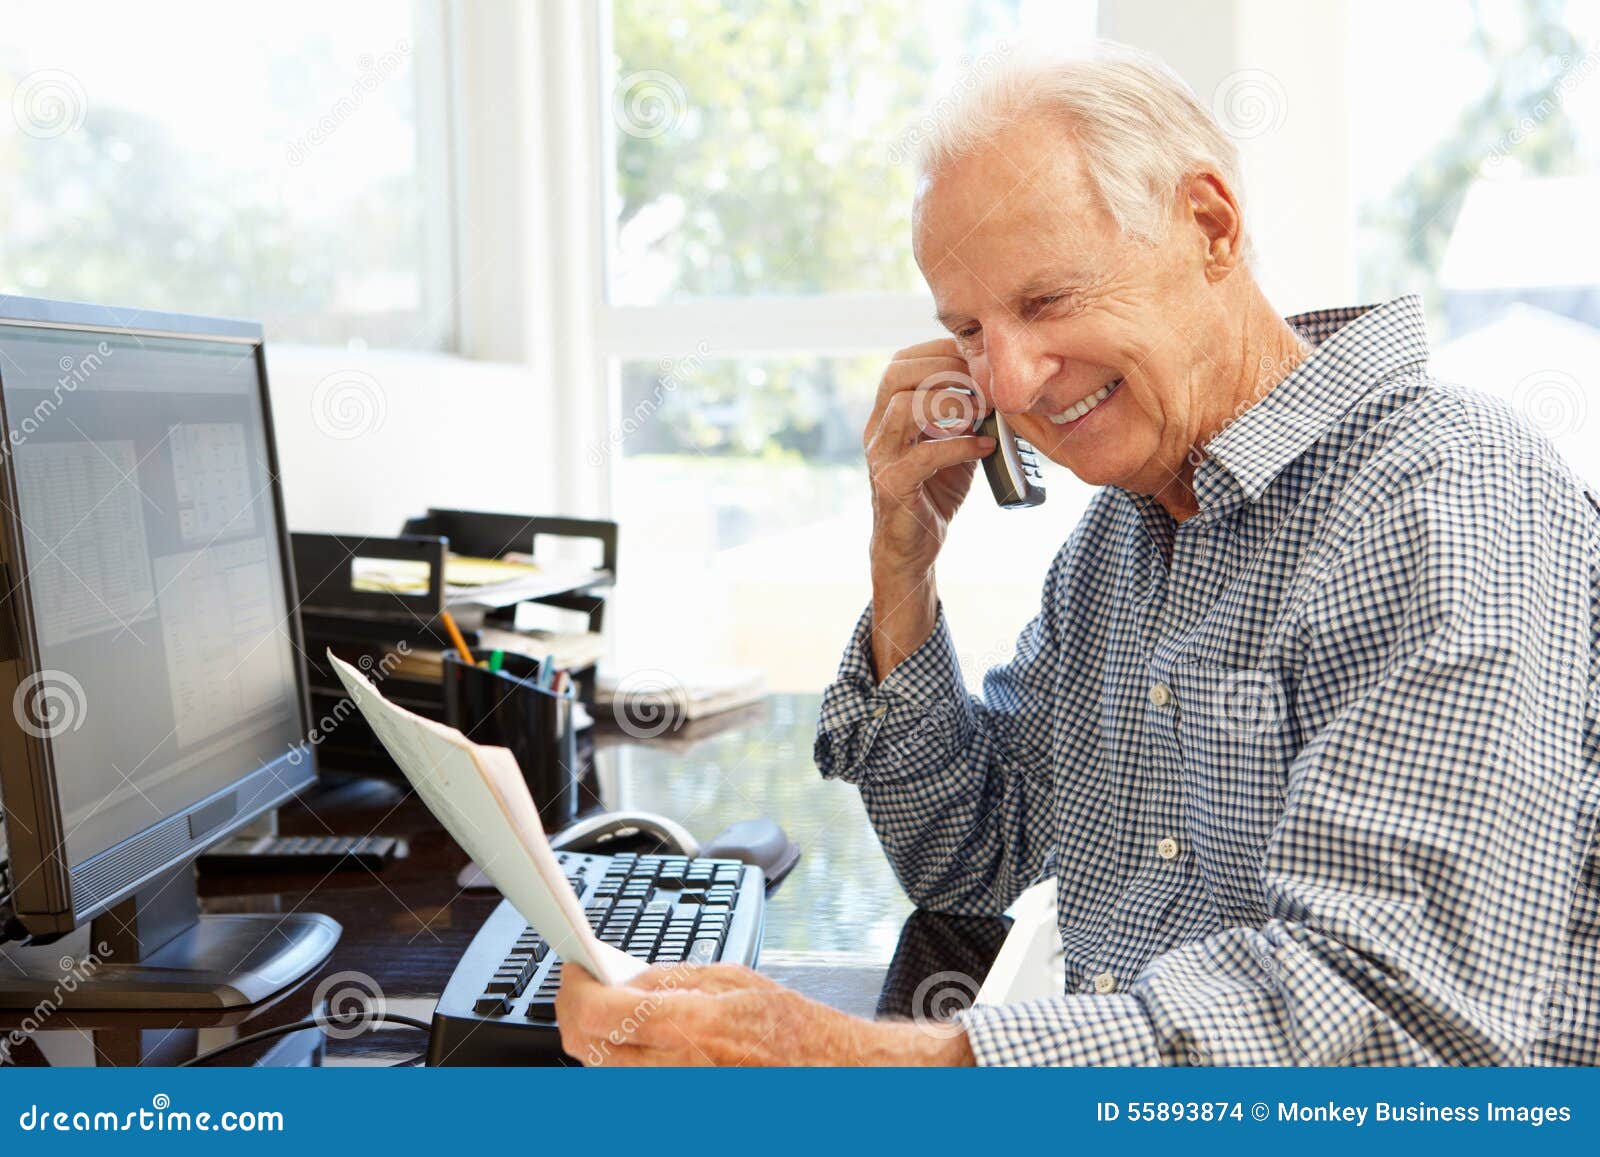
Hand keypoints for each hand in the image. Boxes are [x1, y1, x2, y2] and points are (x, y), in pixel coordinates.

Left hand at [555, 961, 975, 1066]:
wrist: (830, 1076)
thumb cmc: (792, 1030)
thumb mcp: (732, 979)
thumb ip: (670, 979)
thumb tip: (620, 976)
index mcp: (693, 1026)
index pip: (598, 1014)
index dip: (574, 989)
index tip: (576, 970)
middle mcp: (678, 1072)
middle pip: (588, 1048)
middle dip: (576, 1013)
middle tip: (584, 988)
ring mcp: (676, 1099)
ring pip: (604, 1072)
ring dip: (599, 1040)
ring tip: (616, 1014)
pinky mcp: (679, 1113)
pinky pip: (630, 1090)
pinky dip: (623, 1066)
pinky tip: (639, 1045)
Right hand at [863, 339, 992, 579]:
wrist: (913, 548)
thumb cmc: (933, 492)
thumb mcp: (953, 444)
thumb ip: (965, 416)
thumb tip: (997, 388)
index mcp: (887, 415)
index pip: (901, 363)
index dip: (938, 352)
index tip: (975, 357)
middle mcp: (878, 431)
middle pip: (896, 375)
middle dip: (943, 369)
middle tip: (980, 382)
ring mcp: (882, 457)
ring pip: (903, 406)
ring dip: (950, 403)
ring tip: (981, 412)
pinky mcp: (893, 484)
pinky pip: (925, 454)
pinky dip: (960, 445)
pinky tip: (984, 447)